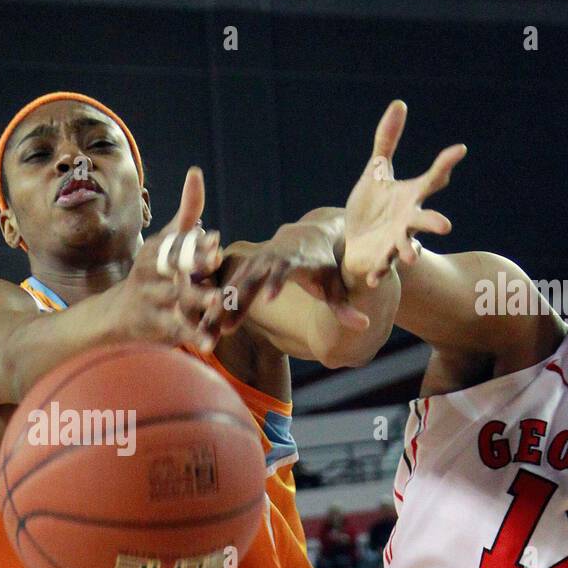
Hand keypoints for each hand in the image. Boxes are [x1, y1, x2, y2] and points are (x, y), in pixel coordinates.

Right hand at [113, 167, 225, 352]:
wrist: (117, 315)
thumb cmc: (153, 273)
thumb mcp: (165, 242)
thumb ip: (186, 212)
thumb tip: (196, 173)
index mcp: (156, 252)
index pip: (175, 245)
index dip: (194, 244)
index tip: (215, 239)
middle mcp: (151, 276)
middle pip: (173, 270)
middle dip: (193, 266)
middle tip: (215, 262)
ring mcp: (152, 303)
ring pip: (176, 301)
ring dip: (197, 301)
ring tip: (218, 302)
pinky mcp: (157, 329)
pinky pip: (177, 332)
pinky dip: (194, 337)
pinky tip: (212, 344)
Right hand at [218, 223, 366, 330]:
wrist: (305, 237)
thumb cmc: (323, 266)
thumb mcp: (335, 285)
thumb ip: (345, 308)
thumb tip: (364, 325)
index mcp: (293, 258)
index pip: (283, 269)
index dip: (275, 282)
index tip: (267, 299)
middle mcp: (269, 258)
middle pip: (251, 278)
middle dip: (239, 300)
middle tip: (228, 324)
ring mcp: (253, 263)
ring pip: (233, 284)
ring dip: (219, 307)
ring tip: (208, 330)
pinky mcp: (243, 270)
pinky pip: (226, 287)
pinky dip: (214, 305)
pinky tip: (202, 325)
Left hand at [343, 100, 465, 288]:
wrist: (356, 242)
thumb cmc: (371, 206)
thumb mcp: (376, 171)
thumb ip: (386, 141)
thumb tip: (399, 103)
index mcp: (410, 197)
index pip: (432, 179)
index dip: (445, 164)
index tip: (459, 149)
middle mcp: (407, 221)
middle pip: (425, 221)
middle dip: (434, 222)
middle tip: (446, 225)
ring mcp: (394, 242)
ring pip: (405, 248)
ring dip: (408, 252)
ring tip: (411, 256)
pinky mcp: (378, 260)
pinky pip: (379, 267)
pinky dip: (378, 273)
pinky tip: (373, 278)